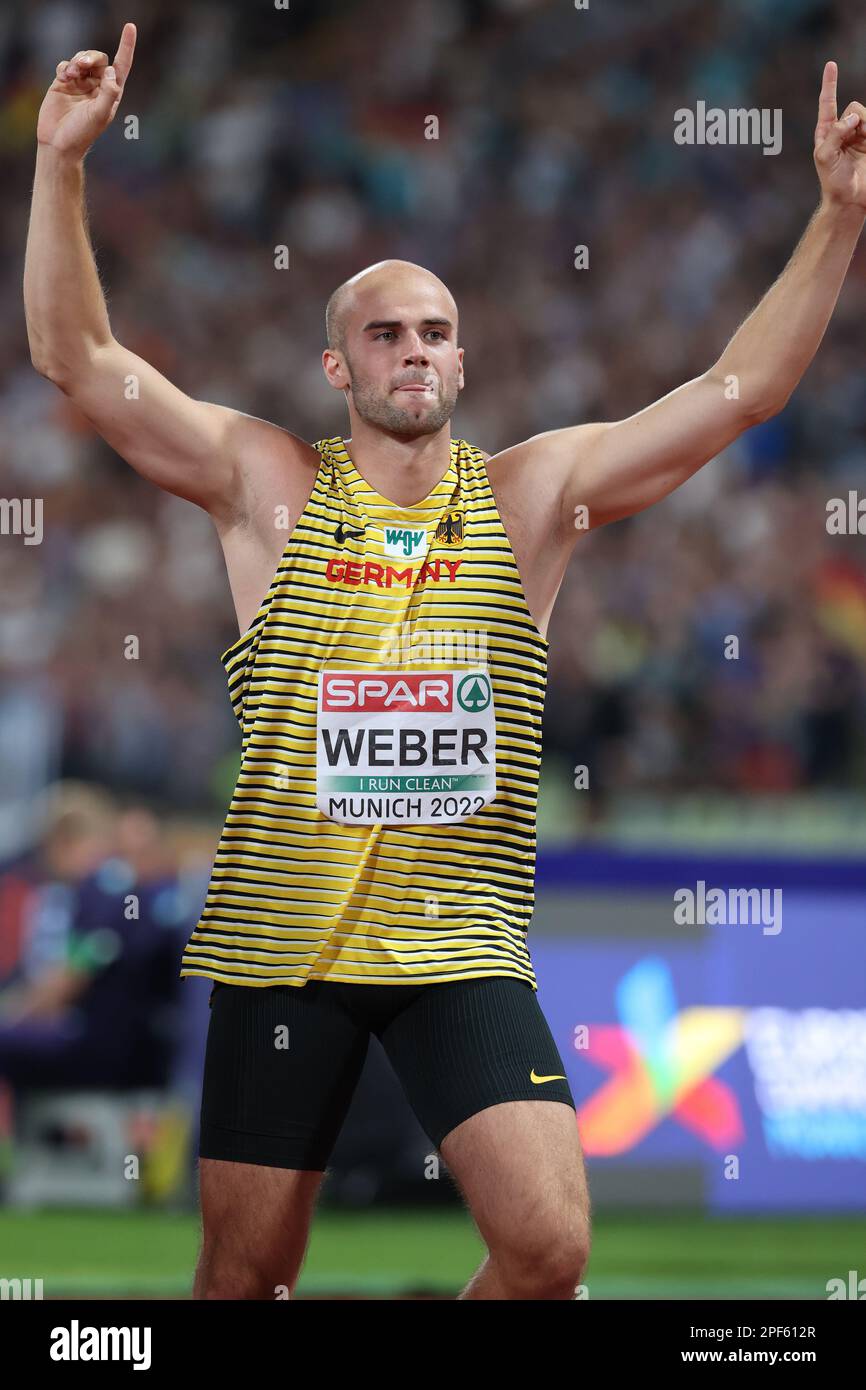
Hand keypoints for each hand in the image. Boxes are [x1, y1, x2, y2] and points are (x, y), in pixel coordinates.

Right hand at [36, 21, 135, 157]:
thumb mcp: (100, 114)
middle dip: (90, 57)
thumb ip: (109, 92)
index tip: (130, 27)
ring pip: (81, 59)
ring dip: (77, 61)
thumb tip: (112, 71)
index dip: (126, 46)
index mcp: (112, 93)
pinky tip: (63, 79)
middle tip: (82, 65)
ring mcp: (80, 83)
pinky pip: (66, 64)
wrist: (59, 143)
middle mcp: (98, 86)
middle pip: (98, 58)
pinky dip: (65, 67)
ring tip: (71, 75)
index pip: (122, 65)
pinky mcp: (64, 83)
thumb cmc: (82, 133)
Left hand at [814, 60, 865, 209]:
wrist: (851, 199)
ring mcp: (860, 135)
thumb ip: (835, 133)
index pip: (827, 103)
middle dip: (856, 119)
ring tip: (865, 144)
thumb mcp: (825, 156)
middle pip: (854, 107)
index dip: (830, 83)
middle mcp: (843, 130)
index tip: (832, 64)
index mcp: (826, 132)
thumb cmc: (833, 181)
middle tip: (856, 136)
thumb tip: (853, 117)